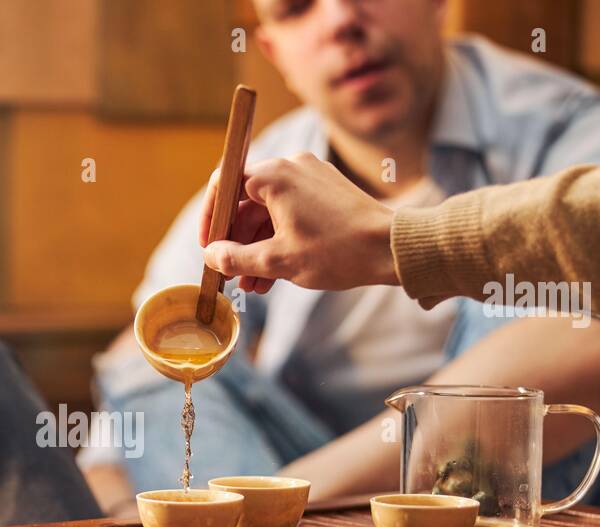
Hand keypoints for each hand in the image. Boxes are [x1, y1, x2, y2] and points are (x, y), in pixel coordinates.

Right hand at [199, 152, 399, 293]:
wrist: (391, 248)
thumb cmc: (337, 251)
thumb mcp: (278, 261)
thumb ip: (236, 257)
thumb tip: (211, 255)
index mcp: (274, 176)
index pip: (224, 185)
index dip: (210, 217)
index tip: (208, 246)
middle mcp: (290, 168)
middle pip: (246, 202)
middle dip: (236, 241)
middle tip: (230, 274)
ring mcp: (310, 178)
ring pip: (268, 212)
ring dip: (257, 247)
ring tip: (253, 285)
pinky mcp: (325, 191)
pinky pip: (289, 212)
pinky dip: (278, 239)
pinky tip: (274, 274)